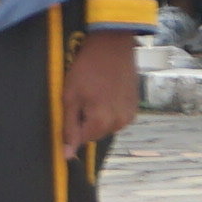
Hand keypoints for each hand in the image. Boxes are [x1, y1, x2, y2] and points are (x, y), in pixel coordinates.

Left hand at [65, 27, 140, 150]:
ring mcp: (129, 115)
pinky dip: (110, 110)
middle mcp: (119, 123)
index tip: (74, 105)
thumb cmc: (87, 68)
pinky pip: (118, 117)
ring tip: (97, 92)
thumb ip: (69, 128)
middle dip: (87, 121)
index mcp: (101, 122)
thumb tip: (67, 156)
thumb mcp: (70, 97)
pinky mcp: (135, 107)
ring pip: (107, 126)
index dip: (74, 124)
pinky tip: (107, 91)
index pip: (82, 140)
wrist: (113, 44)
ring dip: (99, 116)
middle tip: (84, 96)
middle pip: (95, 134)